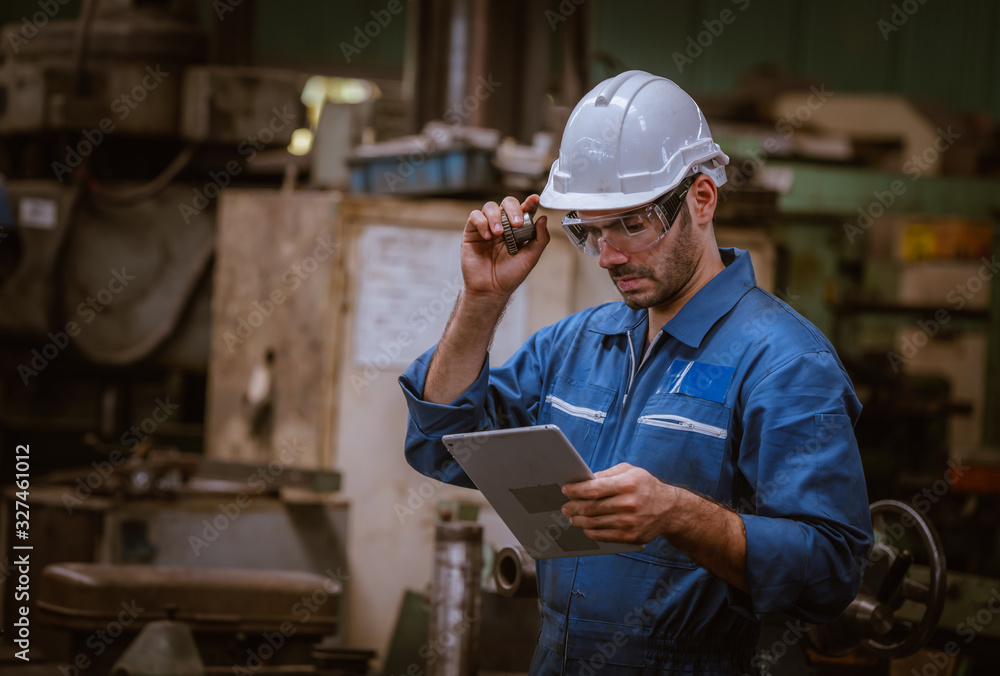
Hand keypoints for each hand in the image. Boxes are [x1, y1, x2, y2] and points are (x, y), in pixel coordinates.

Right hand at [462, 194, 548, 300]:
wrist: (490, 289)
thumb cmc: (509, 276)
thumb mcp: (530, 258)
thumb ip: (540, 239)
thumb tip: (543, 219)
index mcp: (518, 230)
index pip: (525, 210)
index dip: (530, 202)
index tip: (535, 200)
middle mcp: (503, 225)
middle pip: (507, 203)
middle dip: (513, 209)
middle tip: (516, 223)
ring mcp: (487, 227)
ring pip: (490, 207)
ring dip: (496, 216)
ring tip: (498, 233)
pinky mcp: (472, 232)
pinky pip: (475, 217)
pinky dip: (482, 222)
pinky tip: (487, 236)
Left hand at [561, 463, 679, 543]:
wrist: (669, 509)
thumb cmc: (646, 486)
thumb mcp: (630, 471)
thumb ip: (608, 473)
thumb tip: (586, 480)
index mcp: (627, 484)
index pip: (594, 488)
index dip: (576, 490)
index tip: (566, 490)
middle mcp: (628, 504)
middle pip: (591, 508)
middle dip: (573, 507)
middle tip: (565, 506)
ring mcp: (629, 522)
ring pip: (594, 523)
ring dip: (578, 520)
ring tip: (572, 516)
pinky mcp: (630, 537)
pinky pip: (603, 536)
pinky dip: (590, 532)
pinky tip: (585, 527)